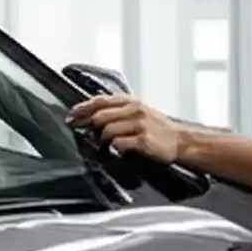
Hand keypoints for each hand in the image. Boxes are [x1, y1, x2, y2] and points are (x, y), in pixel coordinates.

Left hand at [66, 94, 182, 163]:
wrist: (180, 140)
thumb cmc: (158, 128)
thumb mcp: (138, 112)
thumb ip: (117, 111)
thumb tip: (91, 116)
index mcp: (131, 102)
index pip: (100, 100)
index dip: (82, 108)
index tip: (71, 116)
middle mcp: (134, 110)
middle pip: (100, 115)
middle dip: (88, 125)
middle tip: (83, 132)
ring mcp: (139, 124)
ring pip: (107, 130)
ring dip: (101, 139)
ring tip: (104, 144)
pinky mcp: (143, 140)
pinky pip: (119, 144)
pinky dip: (115, 148)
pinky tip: (119, 149)